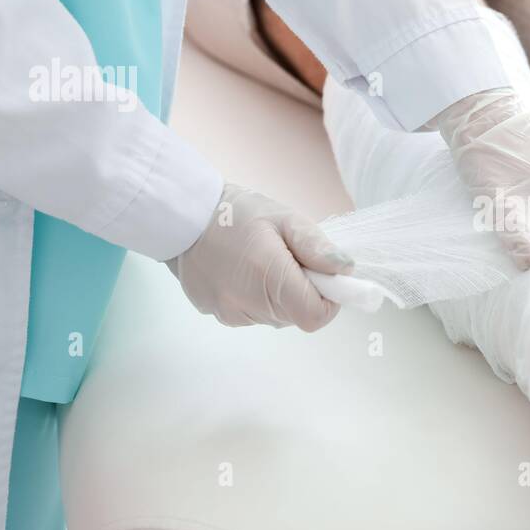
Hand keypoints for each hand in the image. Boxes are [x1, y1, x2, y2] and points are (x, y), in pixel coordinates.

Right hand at [167, 183, 351, 330]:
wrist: (183, 217)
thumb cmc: (236, 213)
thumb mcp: (284, 218)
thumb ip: (317, 247)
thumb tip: (346, 270)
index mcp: (268, 277)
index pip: (315, 315)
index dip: (329, 300)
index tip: (323, 276)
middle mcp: (248, 304)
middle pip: (298, 315)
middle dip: (304, 291)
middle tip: (289, 259)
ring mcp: (231, 313)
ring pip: (277, 316)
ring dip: (281, 295)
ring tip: (263, 262)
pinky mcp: (218, 315)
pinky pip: (255, 314)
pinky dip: (259, 298)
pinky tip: (245, 271)